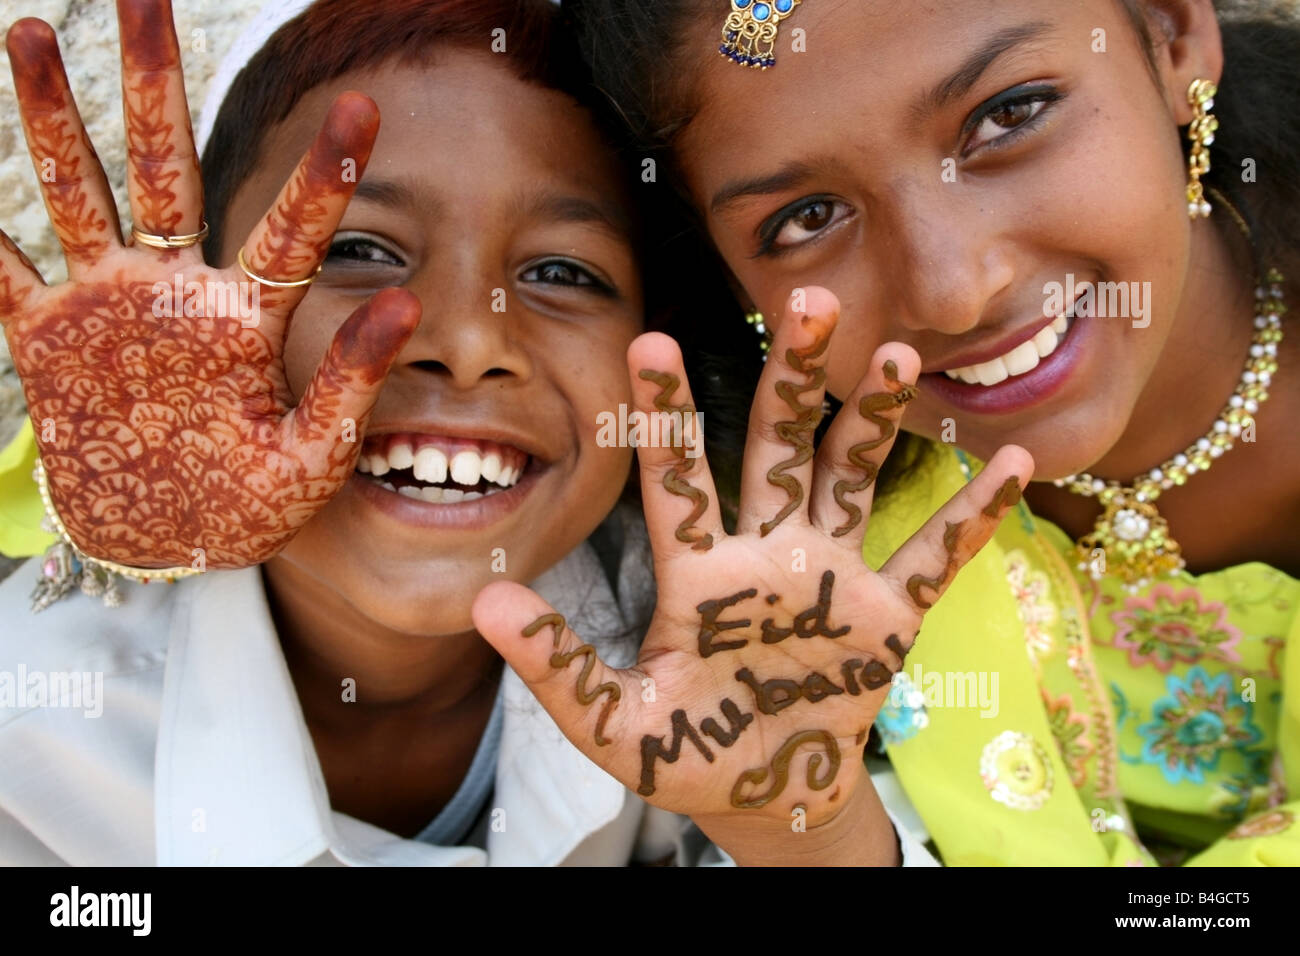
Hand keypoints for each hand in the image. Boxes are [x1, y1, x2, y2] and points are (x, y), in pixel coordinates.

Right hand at [0, 0, 418, 568]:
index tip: (362, 107)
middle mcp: (176, 292)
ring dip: (55, 118)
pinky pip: (1, 274)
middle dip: (154, 86)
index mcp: (248, 318)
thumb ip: (349, 382)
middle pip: (165, 171)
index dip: (325, 174)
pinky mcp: (47, 339)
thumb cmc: (251, 504)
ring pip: (78, 193)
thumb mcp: (312, 455)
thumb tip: (410, 305)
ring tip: (36, 33)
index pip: (290, 232)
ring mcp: (107, 307)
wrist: (170, 543)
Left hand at [472, 287, 1033, 860]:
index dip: (666, 414)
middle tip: (805, 298)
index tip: (651, 340)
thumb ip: (559, 667)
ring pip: (854, 478)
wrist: (767, 793)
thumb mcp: (618, 724)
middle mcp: (768, 554)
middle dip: (791, 376)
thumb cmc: (688, 756)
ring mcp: (832, 578)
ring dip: (875, 419)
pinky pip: (935, 556)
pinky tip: (1012, 464)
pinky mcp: (887, 616)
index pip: (679, 478)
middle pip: (778, 446)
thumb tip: (484, 602)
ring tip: (896, 352)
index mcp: (700, 573)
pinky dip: (972, 516)